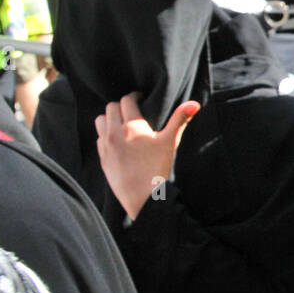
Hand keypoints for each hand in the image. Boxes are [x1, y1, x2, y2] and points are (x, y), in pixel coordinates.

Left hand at [95, 93, 199, 219]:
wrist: (142, 196)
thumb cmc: (158, 167)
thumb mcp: (170, 141)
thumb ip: (180, 119)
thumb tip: (194, 103)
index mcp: (132, 125)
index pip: (126, 100)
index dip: (134, 96)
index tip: (140, 98)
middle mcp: (115, 132)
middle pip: (110, 107)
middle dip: (121, 106)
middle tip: (132, 110)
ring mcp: (106, 145)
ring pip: (100, 120)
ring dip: (109, 118)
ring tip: (121, 123)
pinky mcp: (102, 157)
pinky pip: (99, 137)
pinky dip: (105, 134)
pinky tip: (117, 140)